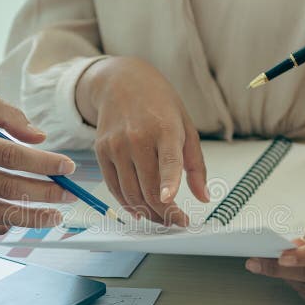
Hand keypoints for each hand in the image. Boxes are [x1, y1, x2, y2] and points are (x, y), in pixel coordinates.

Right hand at [0, 88, 76, 238]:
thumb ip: (7, 115)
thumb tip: (39, 139)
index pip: (9, 156)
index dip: (43, 164)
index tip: (68, 167)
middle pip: (6, 188)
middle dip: (45, 194)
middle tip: (69, 195)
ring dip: (30, 218)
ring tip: (53, 217)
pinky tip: (18, 221)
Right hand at [76, 57, 208, 225]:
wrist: (121, 82)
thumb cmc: (158, 104)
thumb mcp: (186, 127)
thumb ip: (196, 165)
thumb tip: (204, 197)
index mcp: (165, 129)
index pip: (167, 160)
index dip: (168, 183)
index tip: (169, 200)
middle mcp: (137, 138)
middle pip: (148, 188)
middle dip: (165, 214)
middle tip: (177, 222)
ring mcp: (116, 145)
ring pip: (131, 194)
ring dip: (147, 214)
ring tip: (161, 219)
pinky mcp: (101, 151)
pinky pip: (114, 188)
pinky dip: (127, 204)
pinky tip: (140, 210)